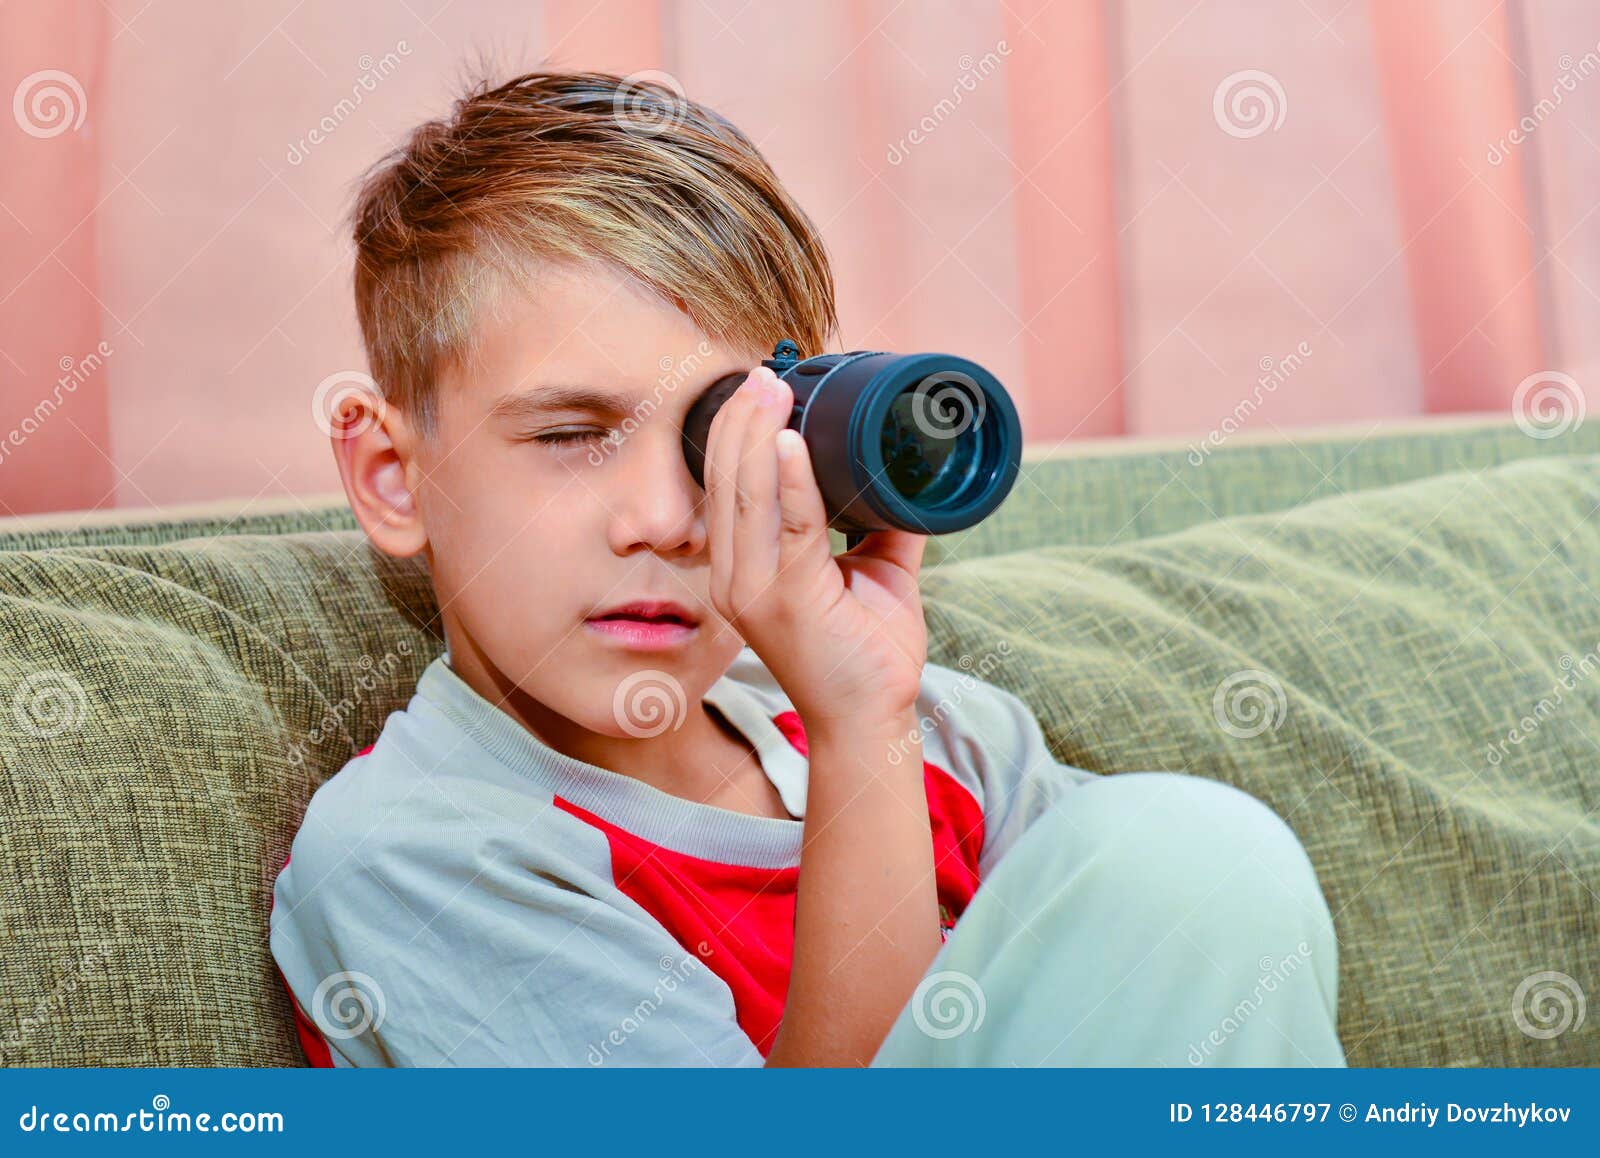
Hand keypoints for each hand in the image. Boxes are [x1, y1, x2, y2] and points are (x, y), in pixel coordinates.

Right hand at [703, 366, 926, 726]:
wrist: (873, 719)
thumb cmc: (866, 652)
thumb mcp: (875, 570)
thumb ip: (878, 520)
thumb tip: (903, 471)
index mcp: (744, 569)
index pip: (727, 487)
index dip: (738, 433)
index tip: (760, 386)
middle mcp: (735, 579)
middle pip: (726, 482)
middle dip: (744, 420)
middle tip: (765, 371)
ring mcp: (754, 593)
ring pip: (747, 496)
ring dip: (760, 435)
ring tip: (773, 389)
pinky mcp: (786, 603)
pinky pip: (786, 528)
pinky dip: (788, 481)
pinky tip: (791, 442)